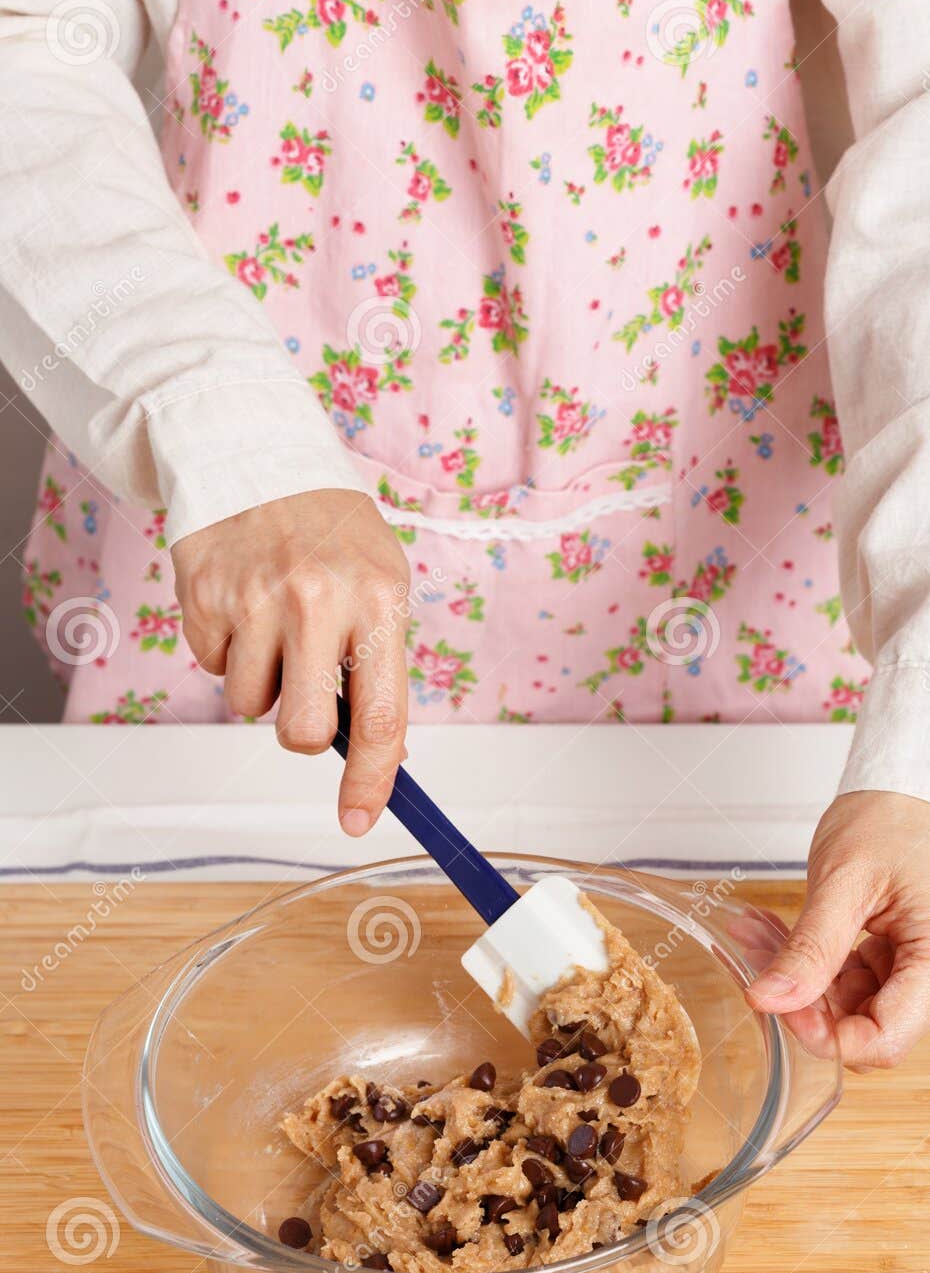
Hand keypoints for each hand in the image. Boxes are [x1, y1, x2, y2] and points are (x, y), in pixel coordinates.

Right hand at [171, 489, 409, 835]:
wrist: (257, 453)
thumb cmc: (332, 532)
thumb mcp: (383, 585)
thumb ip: (382, 666)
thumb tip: (385, 752)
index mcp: (379, 601)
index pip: (380, 717)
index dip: (370, 780)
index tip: (358, 819)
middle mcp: (318, 601)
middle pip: (303, 732)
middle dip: (303, 733)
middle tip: (305, 693)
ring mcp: (255, 598)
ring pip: (251, 706)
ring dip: (263, 682)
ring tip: (275, 624)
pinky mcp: (203, 595)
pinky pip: (214, 667)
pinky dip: (228, 650)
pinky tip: (243, 603)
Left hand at [746, 791, 929, 1068]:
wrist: (928, 782)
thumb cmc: (898, 815)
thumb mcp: (843, 881)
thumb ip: (809, 950)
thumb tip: (767, 1001)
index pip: (885, 1040)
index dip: (823, 1034)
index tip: (775, 1001)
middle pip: (875, 1028)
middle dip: (810, 1005)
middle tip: (758, 961)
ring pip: (868, 1011)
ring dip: (814, 985)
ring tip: (766, 940)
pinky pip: (874, 987)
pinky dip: (831, 971)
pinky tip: (796, 940)